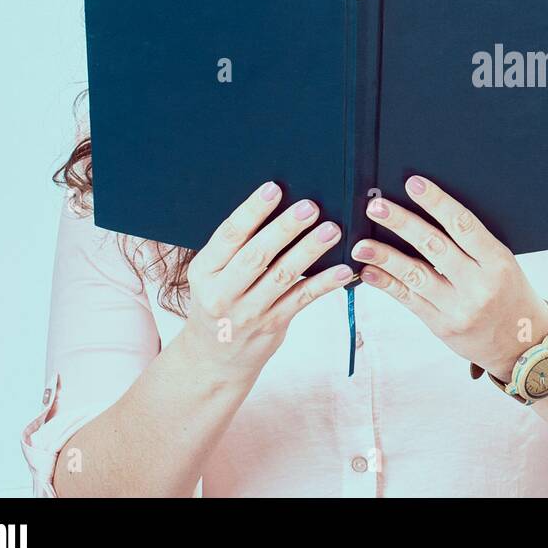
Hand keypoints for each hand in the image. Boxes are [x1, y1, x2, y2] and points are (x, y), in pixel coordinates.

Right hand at [179, 181, 354, 381]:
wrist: (214, 359)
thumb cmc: (219, 301)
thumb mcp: (211, 275)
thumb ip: (234, 249)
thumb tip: (273, 204)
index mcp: (204, 271)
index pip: (229, 236)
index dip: (251, 210)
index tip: (273, 188)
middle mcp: (223, 292)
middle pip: (257, 255)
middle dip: (285, 228)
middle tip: (310, 206)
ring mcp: (248, 312)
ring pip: (283, 276)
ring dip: (310, 251)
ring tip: (332, 230)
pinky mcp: (272, 325)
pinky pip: (302, 299)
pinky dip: (324, 283)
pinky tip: (344, 270)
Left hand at [350, 174, 547, 381]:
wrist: (523, 344)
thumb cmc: (511, 294)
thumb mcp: (505, 264)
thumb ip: (474, 245)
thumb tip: (432, 214)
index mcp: (498, 262)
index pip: (463, 225)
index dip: (437, 202)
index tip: (414, 184)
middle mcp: (478, 284)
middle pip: (434, 246)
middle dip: (402, 224)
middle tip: (377, 207)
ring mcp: (458, 308)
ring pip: (416, 275)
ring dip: (385, 257)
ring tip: (361, 244)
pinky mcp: (442, 326)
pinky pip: (409, 300)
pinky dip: (387, 284)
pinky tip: (369, 271)